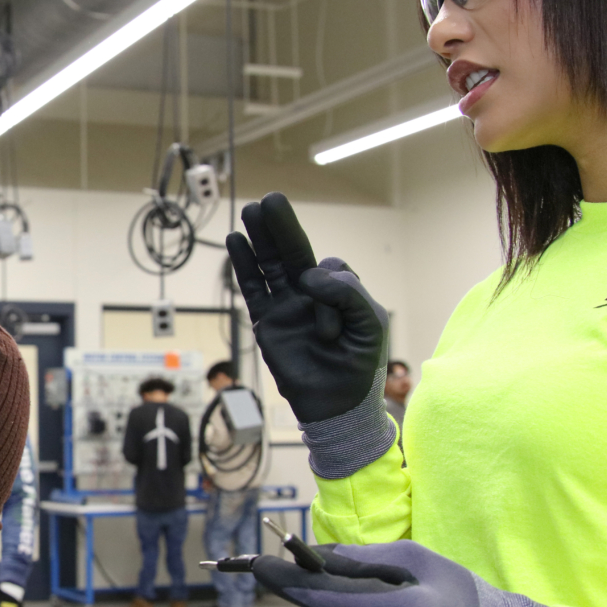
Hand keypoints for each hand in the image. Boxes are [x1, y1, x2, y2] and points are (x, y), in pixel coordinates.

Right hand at [225, 194, 393, 477]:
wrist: (337, 405)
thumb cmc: (359, 366)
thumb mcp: (370, 324)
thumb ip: (348, 293)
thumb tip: (309, 277)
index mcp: (339, 292)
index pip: (329, 269)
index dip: (330, 289)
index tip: (332, 327)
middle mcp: (310, 294)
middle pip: (293, 251)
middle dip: (282, 225)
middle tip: (271, 200)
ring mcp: (286, 306)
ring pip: (270, 264)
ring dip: (261, 238)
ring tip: (250, 210)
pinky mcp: (267, 322)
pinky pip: (252, 289)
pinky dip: (244, 266)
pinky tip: (236, 242)